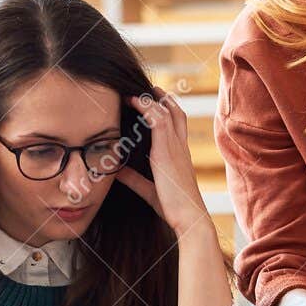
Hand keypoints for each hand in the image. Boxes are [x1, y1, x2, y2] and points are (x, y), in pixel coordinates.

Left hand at [117, 89, 212, 236]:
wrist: (188, 217)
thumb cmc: (173, 208)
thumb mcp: (148, 190)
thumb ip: (134, 178)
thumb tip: (118, 170)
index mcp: (180, 155)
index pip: (177, 125)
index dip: (168, 111)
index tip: (155, 102)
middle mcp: (180, 147)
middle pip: (176, 112)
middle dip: (163, 98)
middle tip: (148, 89)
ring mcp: (175, 147)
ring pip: (167, 112)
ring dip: (151, 99)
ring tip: (135, 91)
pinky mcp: (167, 150)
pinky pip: (159, 120)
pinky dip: (146, 107)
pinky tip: (134, 101)